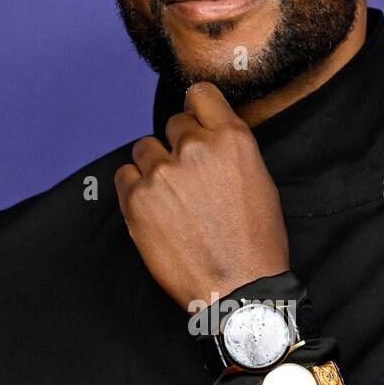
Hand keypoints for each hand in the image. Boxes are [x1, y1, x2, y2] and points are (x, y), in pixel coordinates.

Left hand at [114, 82, 289, 311]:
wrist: (238, 290)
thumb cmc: (255, 244)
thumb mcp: (259, 182)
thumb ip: (229, 151)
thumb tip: (205, 138)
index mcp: (232, 138)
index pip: (199, 94)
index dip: (195, 111)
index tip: (193, 125)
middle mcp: (196, 147)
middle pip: (171, 124)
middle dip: (178, 146)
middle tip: (188, 181)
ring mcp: (163, 172)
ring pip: (144, 148)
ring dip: (153, 167)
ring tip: (170, 199)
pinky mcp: (138, 199)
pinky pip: (124, 177)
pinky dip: (134, 190)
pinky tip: (154, 211)